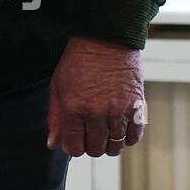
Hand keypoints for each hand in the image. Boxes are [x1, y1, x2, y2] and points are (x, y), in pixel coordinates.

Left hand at [46, 35, 145, 156]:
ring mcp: (119, 110)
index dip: (72, 148)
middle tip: (89, 135)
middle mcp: (97, 112)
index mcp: (74, 107)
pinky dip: (127, 138)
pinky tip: (119, 129)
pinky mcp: (137, 107)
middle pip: (95, 149)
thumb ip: (55, 117)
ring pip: (115, 146)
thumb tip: (53, 143)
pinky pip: (135, 136)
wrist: (106, 39)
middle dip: (90, 147)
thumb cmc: (79, 60)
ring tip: (104, 132)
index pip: (74, 147)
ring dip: (108, 144)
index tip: (73, 141)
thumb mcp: (58, 86)